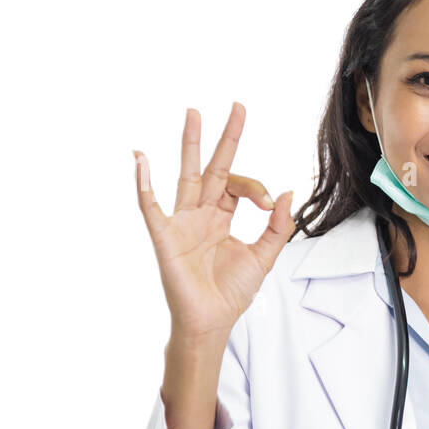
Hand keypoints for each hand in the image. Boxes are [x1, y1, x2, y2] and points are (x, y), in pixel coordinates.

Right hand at [134, 102, 295, 344]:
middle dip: (225, 138)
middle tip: (237, 106)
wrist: (211, 322)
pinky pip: (151, 206)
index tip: (270, 204)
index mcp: (220, 217)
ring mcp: (181, 222)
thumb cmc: (231, 293)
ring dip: (189, 144)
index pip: (239, 186)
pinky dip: (144, 183)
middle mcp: (200, 214)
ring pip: (185, 175)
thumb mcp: (263, 256)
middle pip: (213, 167)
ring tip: (193, 113)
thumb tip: (288, 193)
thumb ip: (278, 227)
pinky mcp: (165, 237)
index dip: (257, 189)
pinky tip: (140, 158)